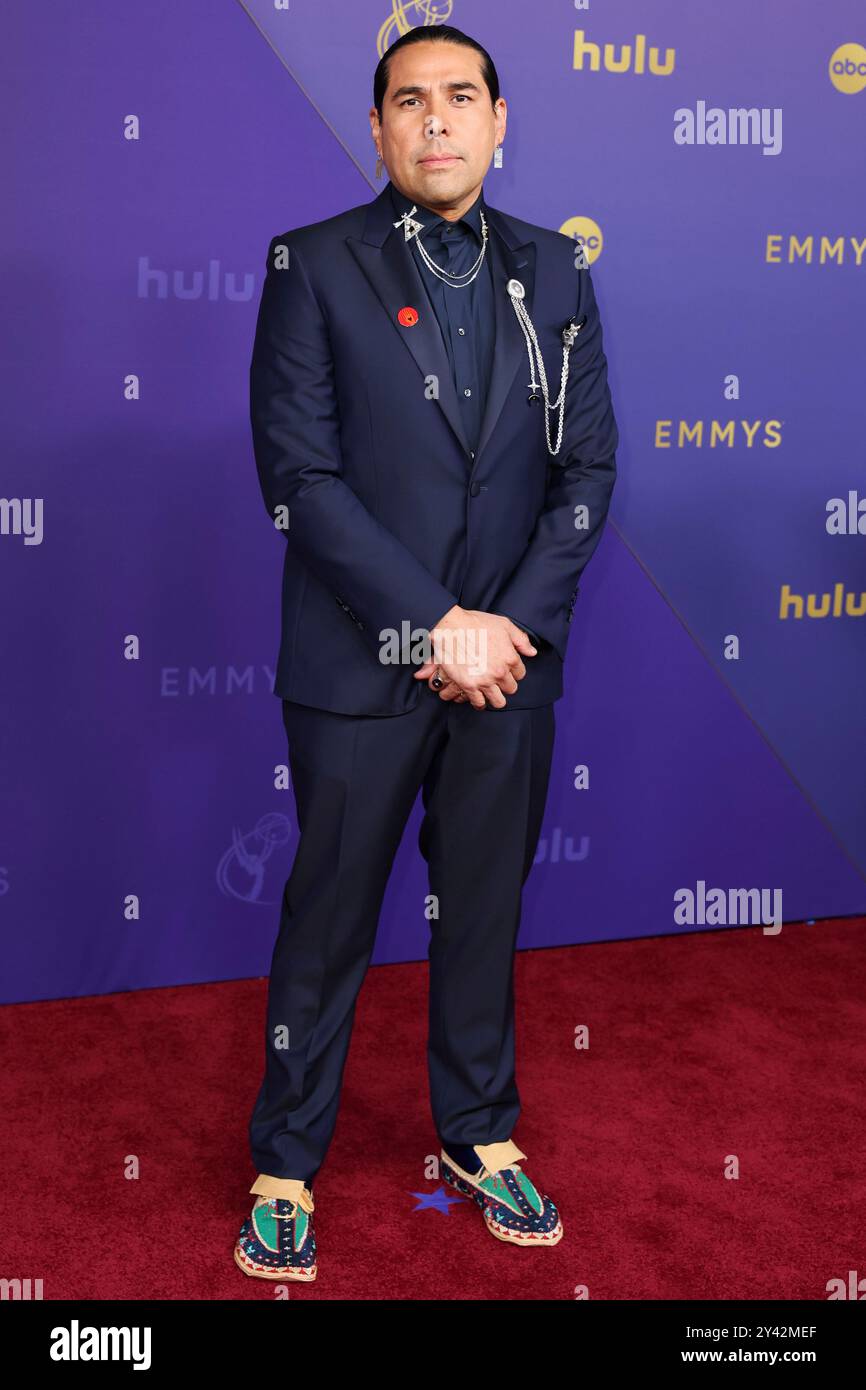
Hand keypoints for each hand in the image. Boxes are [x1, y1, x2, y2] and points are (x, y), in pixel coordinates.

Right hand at [413, 605, 536, 709]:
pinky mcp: (469, 686)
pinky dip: (479, 703)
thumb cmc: (476, 623)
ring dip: (495, 697)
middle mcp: (500, 672)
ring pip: (498, 701)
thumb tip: (532, 652)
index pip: (520, 674)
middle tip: (496, 679)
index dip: (513, 671)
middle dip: (505, 684)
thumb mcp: (504, 625)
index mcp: (510, 658)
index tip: (505, 668)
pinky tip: (478, 698)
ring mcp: (484, 681)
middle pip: (511, 688)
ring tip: (490, 692)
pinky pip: (479, 703)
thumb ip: (520, 640)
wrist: (451, 627)